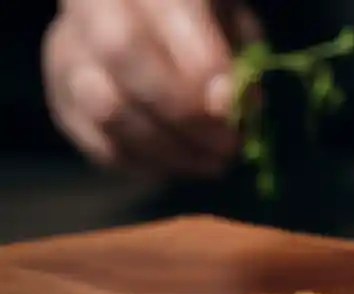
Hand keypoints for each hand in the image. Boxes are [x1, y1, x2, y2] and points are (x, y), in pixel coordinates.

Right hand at [42, 0, 261, 178]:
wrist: (140, 24)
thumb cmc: (200, 21)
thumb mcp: (232, 22)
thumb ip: (238, 54)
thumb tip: (232, 104)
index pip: (166, 10)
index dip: (203, 66)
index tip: (236, 109)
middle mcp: (94, 8)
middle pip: (121, 52)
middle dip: (183, 112)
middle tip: (227, 147)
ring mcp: (69, 54)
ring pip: (105, 108)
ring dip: (168, 150)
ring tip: (212, 164)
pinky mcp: (62, 99)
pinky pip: (98, 142)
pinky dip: (147, 165)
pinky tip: (181, 165)